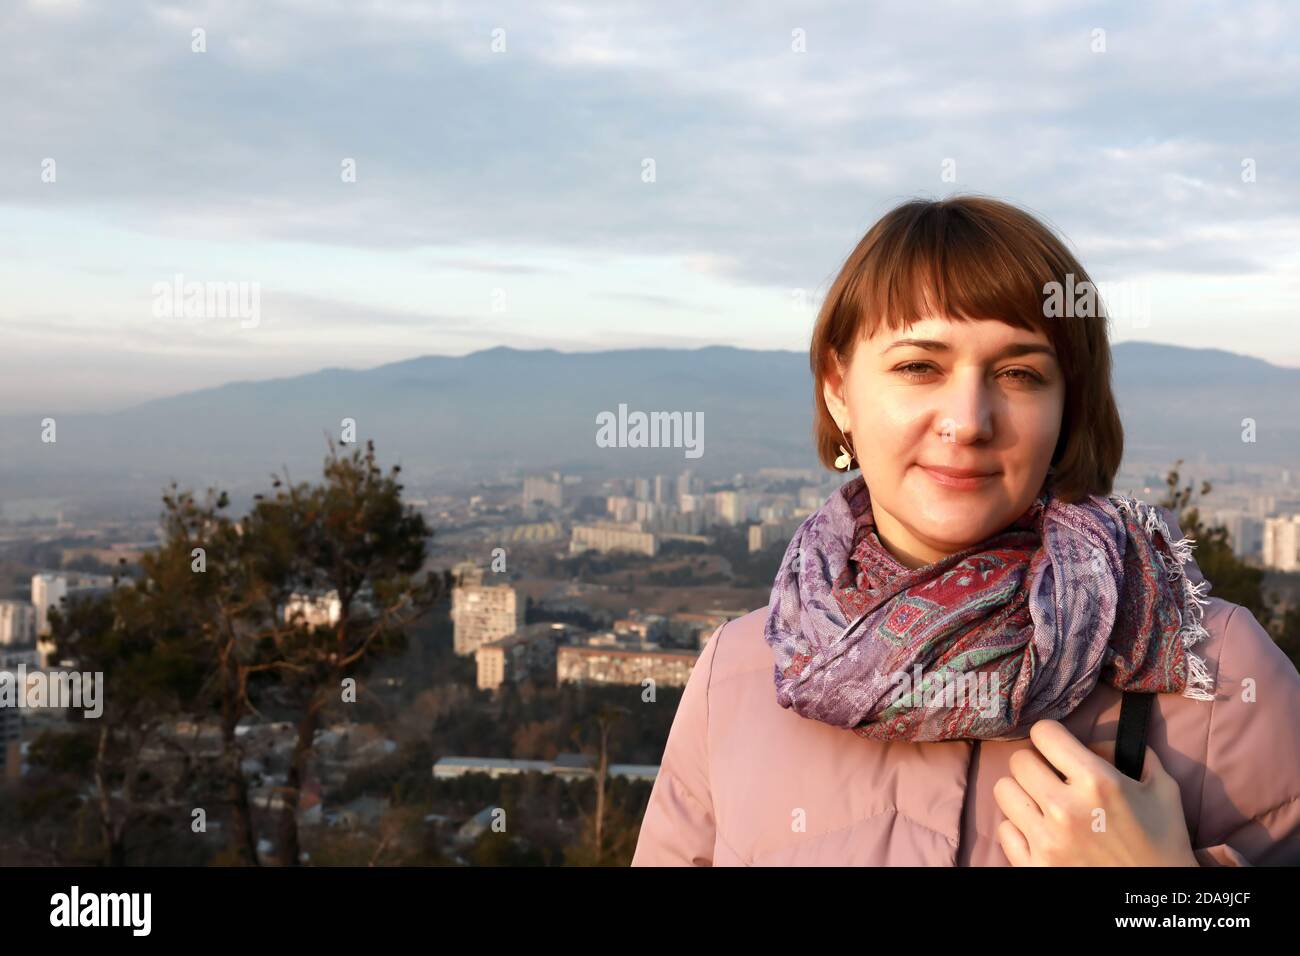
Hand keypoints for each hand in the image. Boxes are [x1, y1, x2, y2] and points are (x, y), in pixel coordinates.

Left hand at [993, 719, 1198, 865]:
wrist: (1157, 897)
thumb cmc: (1162, 842)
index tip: (1056, 746)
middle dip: (1036, 763)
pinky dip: (1019, 828)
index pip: (1043, 733)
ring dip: (1023, 793)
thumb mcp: (1161, 789)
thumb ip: (1128, 753)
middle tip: (1051, 776)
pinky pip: (1004, 829)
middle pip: (1018, 760)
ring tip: (1043, 803)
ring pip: (1004, 791)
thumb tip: (1093, 742)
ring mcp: (1047, 840)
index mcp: (1098, 782)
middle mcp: (1066, 808)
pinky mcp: (1034, 866)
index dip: (1050, 735)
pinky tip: (1041, 831)